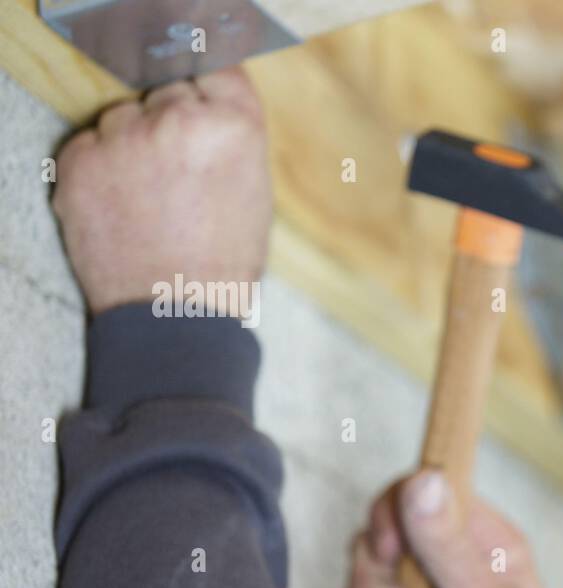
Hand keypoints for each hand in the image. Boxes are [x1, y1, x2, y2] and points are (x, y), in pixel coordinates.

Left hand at [52, 68, 272, 316]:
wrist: (175, 314)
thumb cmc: (223, 262)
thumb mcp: (254, 192)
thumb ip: (230, 139)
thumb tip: (203, 108)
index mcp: (233, 126)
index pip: (215, 69)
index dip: (208, 94)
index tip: (203, 111)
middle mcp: (177, 119)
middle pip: (166, 92)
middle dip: (170, 123)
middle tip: (178, 174)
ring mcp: (122, 137)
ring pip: (123, 116)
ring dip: (132, 145)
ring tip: (149, 198)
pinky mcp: (78, 159)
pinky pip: (89, 145)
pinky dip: (100, 170)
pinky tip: (122, 208)